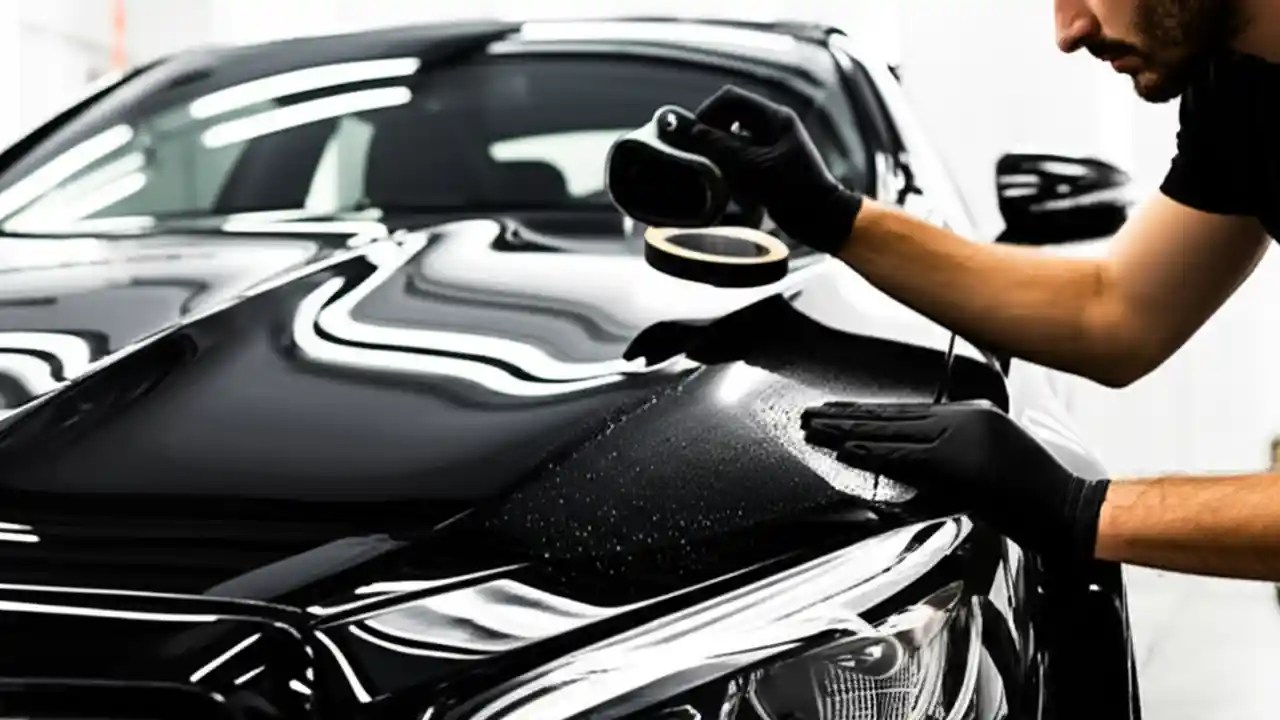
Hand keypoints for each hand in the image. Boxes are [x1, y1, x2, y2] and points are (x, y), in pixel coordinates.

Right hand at [676, 85, 862, 253]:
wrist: (820, 217)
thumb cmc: (793, 190)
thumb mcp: (752, 167)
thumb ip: (721, 147)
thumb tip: (692, 131)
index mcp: (774, 117)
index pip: (730, 98)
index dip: (707, 112)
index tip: (693, 135)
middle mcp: (772, 124)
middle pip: (729, 116)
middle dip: (712, 134)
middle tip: (701, 156)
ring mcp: (771, 143)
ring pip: (733, 137)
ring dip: (721, 153)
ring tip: (718, 173)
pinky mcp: (769, 161)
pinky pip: (741, 155)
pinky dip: (731, 167)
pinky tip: (732, 184)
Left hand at [801, 401, 1110, 565]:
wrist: (1063, 507)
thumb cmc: (1031, 491)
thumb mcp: (987, 457)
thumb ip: (948, 452)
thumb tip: (905, 458)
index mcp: (968, 414)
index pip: (903, 412)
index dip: (864, 412)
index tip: (835, 412)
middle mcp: (961, 417)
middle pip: (890, 415)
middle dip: (845, 417)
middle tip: (810, 415)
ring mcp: (958, 436)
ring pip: (890, 431)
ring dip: (847, 431)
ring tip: (815, 429)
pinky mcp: (955, 460)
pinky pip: (904, 455)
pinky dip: (873, 451)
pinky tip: (848, 448)